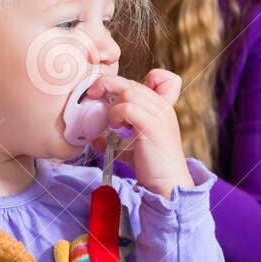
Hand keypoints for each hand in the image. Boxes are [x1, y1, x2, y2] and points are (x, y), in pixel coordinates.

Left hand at [88, 69, 189, 197]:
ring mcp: (160, 115)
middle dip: (107, 85)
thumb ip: (117, 139)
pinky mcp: (152, 126)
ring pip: (127, 91)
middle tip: (93, 97)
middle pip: (131, 82)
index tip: (111, 93)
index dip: (134, 80)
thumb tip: (94, 138)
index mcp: (163, 107)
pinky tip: (116, 128)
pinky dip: (115, 115)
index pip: (156, 76)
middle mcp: (163, 106)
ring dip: (112, 105)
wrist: (168, 184)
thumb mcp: (132, 148)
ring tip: (112, 123)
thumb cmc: (152, 167)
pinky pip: (127, 107)